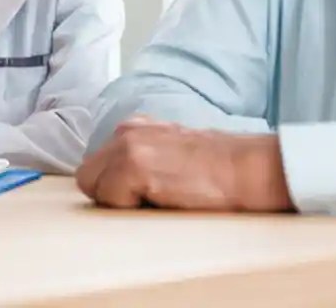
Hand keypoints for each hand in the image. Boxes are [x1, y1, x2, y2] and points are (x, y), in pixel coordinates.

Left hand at [76, 116, 291, 211]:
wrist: (247, 169)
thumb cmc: (218, 168)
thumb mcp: (172, 151)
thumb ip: (142, 157)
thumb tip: (117, 184)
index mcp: (134, 128)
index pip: (97, 166)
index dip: (115, 188)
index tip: (142, 195)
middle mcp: (125, 132)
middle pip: (88, 177)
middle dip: (110, 194)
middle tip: (149, 199)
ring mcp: (128, 147)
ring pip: (94, 188)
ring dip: (120, 201)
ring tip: (158, 198)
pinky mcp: (133, 166)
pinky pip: (110, 200)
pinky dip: (131, 208)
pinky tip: (163, 199)